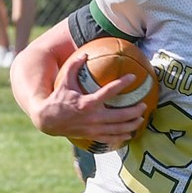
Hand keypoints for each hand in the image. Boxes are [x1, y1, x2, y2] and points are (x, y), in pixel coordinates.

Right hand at [32, 51, 147, 143]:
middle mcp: (93, 117)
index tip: (133, 77)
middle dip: (134, 111)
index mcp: (88, 103)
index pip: (109, 92)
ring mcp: (93, 129)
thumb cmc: (57, 99)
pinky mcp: (91, 136)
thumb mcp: (64, 82)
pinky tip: (129, 134)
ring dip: (131, 125)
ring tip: (141, 120)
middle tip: (144, 105)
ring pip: (117, 129)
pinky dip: (121, 137)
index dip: (122, 83)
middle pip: (120, 116)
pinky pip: (110, 138)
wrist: (47, 120)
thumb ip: (74, 66)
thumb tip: (85, 53)